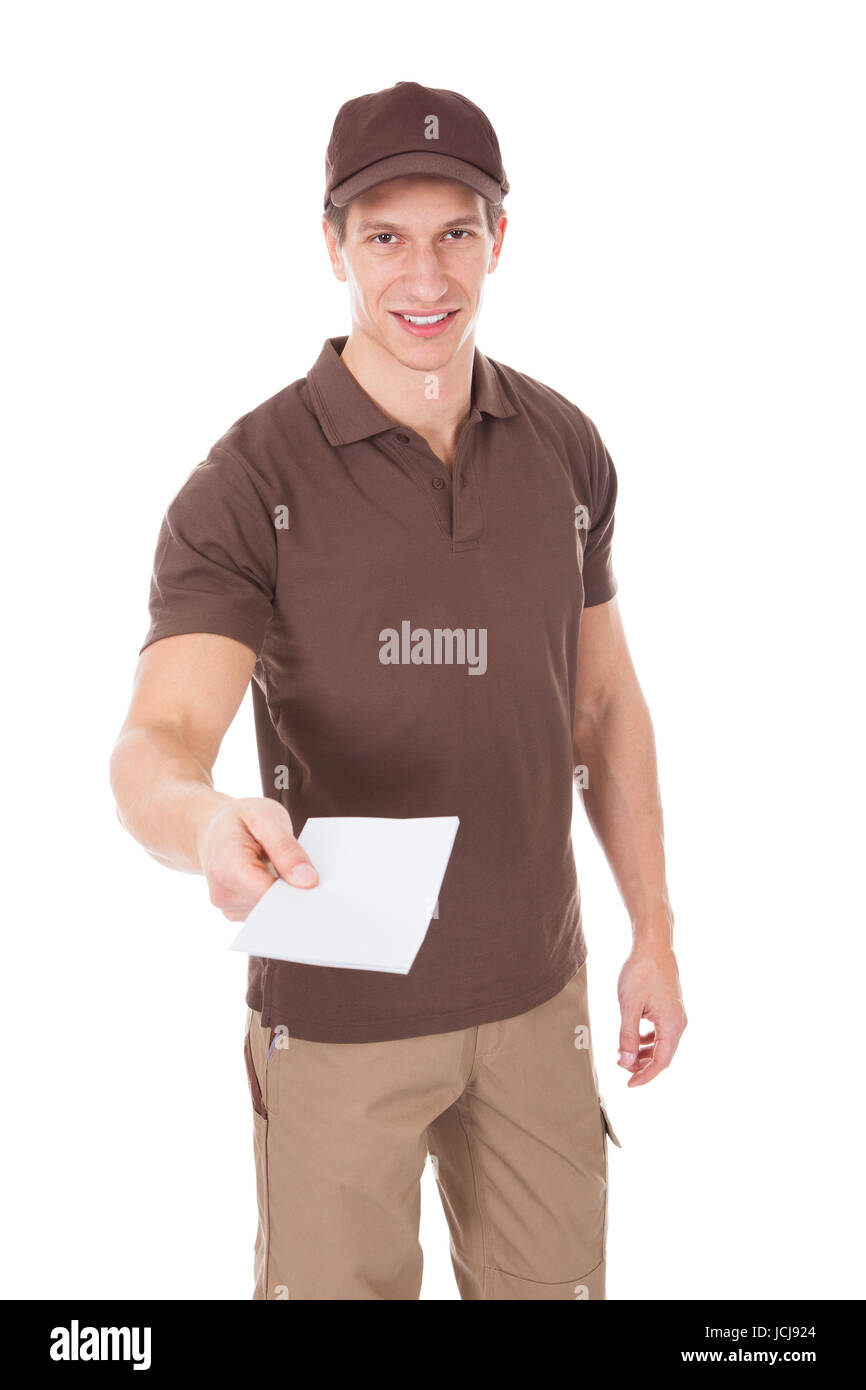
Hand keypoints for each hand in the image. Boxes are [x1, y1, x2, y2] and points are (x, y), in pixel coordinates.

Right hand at [195, 795, 317, 920]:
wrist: (210, 829)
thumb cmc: (238, 820)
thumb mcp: (265, 817)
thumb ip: (286, 848)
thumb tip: (308, 881)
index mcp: (227, 867)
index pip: (269, 894)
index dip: (297, 891)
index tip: (318, 884)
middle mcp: (223, 894)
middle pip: (273, 908)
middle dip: (294, 893)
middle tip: (308, 872)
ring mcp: (229, 907)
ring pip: (273, 913)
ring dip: (287, 895)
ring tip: (285, 868)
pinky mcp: (238, 912)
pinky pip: (268, 914)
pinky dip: (279, 899)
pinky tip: (278, 879)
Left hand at [617, 946, 686, 1085]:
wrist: (653, 945)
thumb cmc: (641, 972)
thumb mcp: (629, 1007)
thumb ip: (627, 1037)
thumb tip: (626, 1063)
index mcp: (672, 1025)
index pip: (661, 1062)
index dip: (645, 1076)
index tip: (629, 1085)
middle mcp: (678, 1023)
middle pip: (662, 1055)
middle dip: (641, 1064)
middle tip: (619, 1064)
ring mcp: (676, 1015)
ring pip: (661, 1044)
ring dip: (643, 1052)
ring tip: (622, 1052)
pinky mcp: (670, 1007)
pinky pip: (660, 1032)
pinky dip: (646, 1039)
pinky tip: (632, 1037)